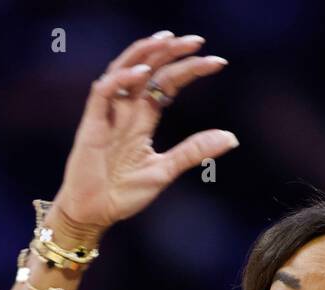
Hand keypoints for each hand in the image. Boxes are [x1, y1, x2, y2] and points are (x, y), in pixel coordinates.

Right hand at [53, 31, 238, 230]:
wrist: (94, 214)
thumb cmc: (122, 193)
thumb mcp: (165, 170)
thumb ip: (194, 151)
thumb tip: (232, 138)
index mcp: (142, 120)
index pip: (167, 83)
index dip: (189, 70)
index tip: (218, 63)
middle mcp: (125, 111)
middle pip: (147, 69)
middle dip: (170, 51)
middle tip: (196, 41)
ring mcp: (108, 115)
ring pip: (123, 70)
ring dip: (144, 53)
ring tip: (167, 41)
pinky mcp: (91, 124)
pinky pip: (103, 92)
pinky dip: (121, 79)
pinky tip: (142, 72)